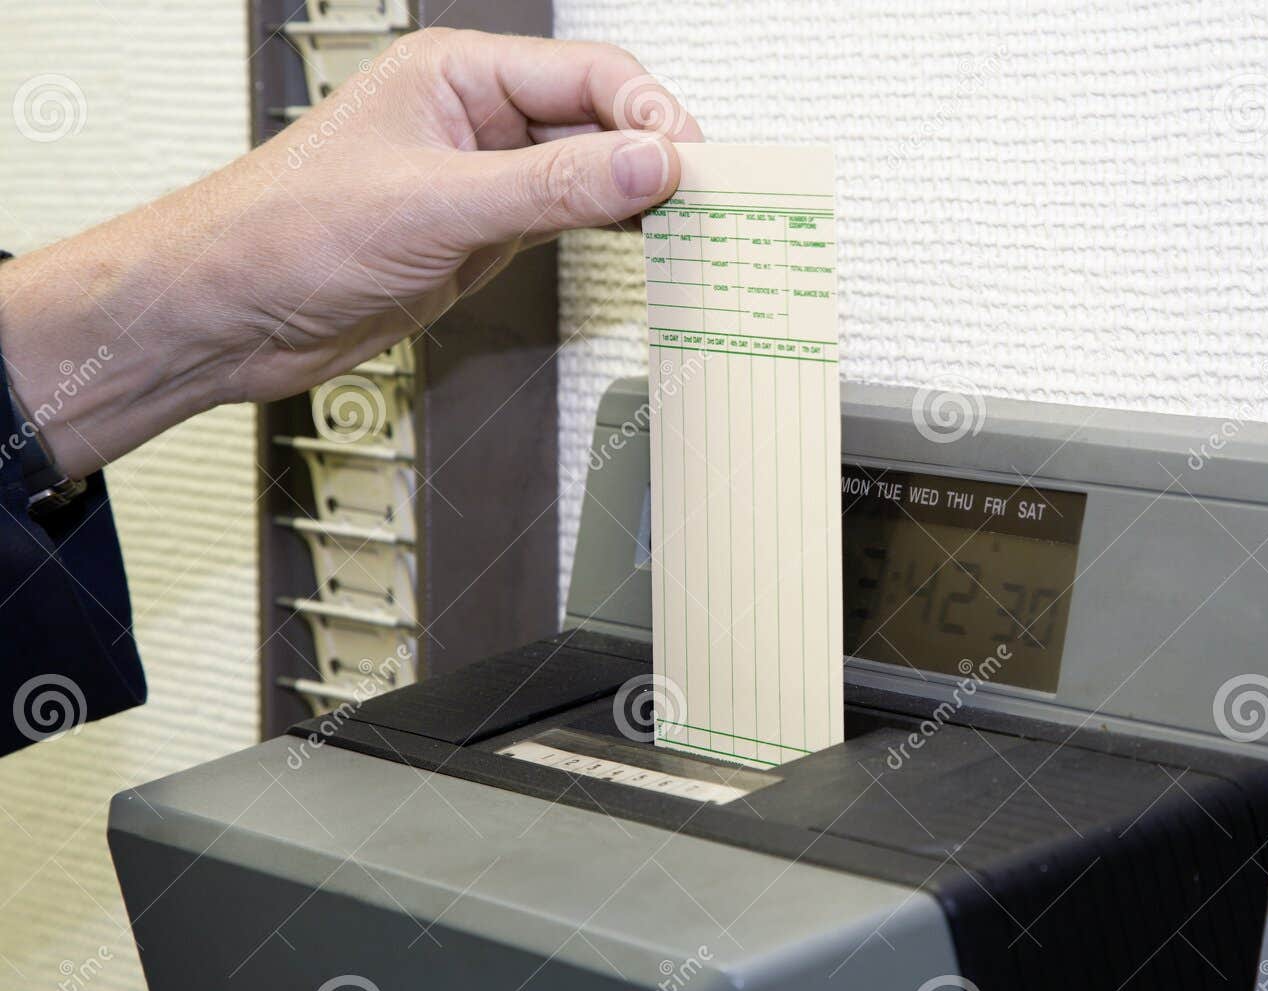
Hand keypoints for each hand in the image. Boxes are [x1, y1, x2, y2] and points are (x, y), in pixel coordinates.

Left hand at [0, 30, 700, 477]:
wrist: (229, 312)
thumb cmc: (286, 231)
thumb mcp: (438, 204)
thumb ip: (553, 186)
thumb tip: (649, 164)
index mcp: (457, 74)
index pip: (588, 77)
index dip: (652, 118)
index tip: (695, 165)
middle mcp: (475, 118)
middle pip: (599, 120)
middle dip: (657, 155)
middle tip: (711, 199)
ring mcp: (482, 178)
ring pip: (588, 172)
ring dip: (638, 196)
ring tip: (692, 224)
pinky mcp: (480, 233)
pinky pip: (564, 219)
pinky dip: (607, 230)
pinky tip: (642, 244)